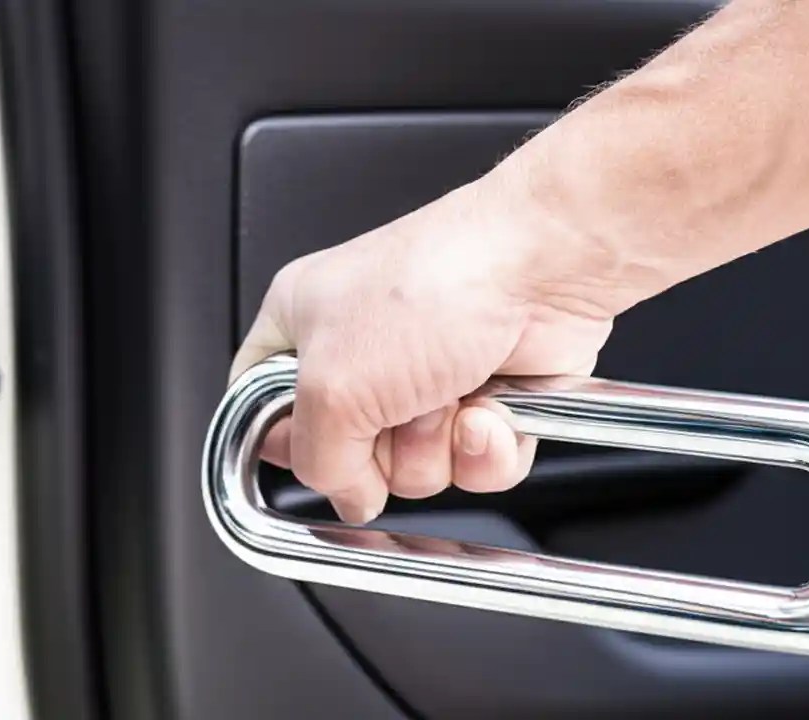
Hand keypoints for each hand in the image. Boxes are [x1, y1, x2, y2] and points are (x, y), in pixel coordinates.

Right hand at [231, 172, 613, 523]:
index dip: (286, 444)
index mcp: (302, 325)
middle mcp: (364, 352)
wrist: (542, 266)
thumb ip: (316, 457)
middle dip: (384, 450)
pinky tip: (492, 404)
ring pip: (418, 469)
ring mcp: (427, 377)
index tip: (315, 451)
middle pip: (350, 457)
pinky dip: (488, 447)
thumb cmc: (435, 282)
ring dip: (439, 447)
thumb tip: (345, 495)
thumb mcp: (332, 385)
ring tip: (452, 392)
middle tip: (397, 404)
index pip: (266, 408)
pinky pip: (474, 467)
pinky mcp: (486, 397)